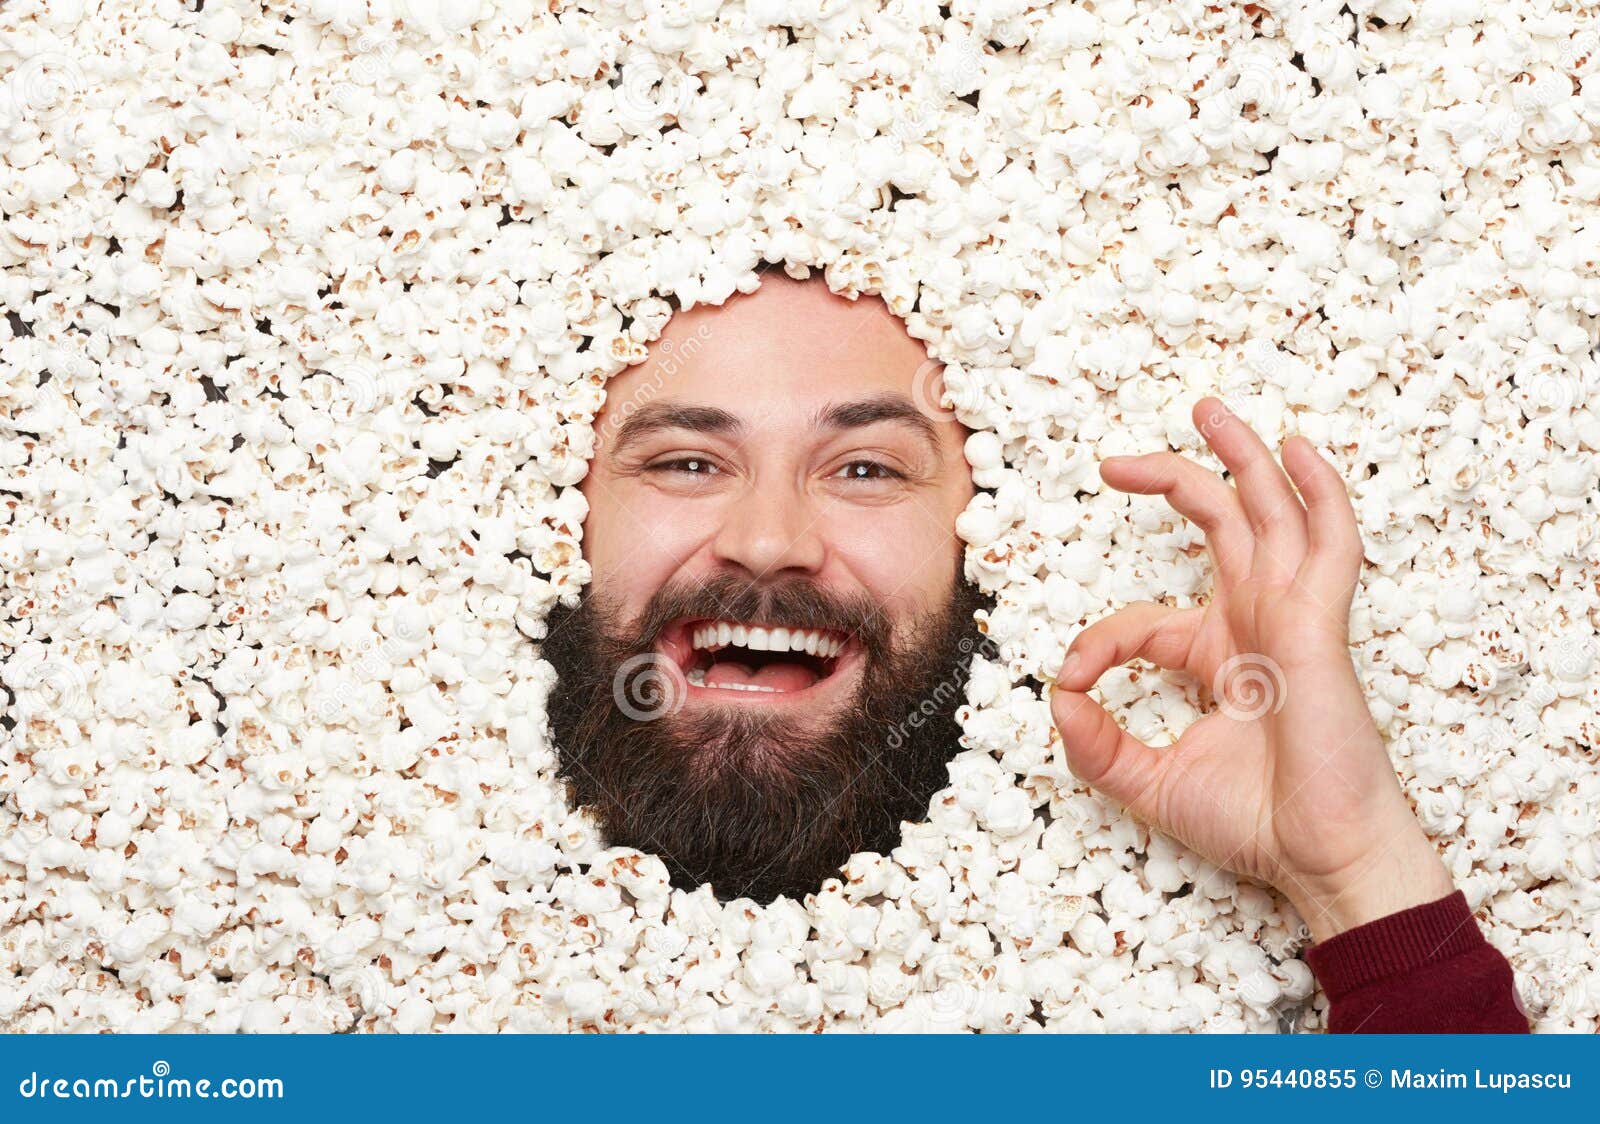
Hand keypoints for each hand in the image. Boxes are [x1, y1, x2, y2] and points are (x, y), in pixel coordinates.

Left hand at [1050, 397, 1452, 942]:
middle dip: (1176, 477)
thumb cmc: (1256, 823)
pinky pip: (1328, 543)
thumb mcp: (1147, 781)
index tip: (1071, 680)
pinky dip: (1318, 492)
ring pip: (1271, 512)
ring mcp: (1291, 618)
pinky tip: (1296, 450)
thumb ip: (1094, 745)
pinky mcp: (1319, 626)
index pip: (1141, 618)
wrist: (1321, 860)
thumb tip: (1054, 697)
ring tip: (1208, 409)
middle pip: (1220, 526)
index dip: (1096, 642)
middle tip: (1120, 456)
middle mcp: (1256, 624)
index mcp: (1218, 654)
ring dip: (1242, 457)